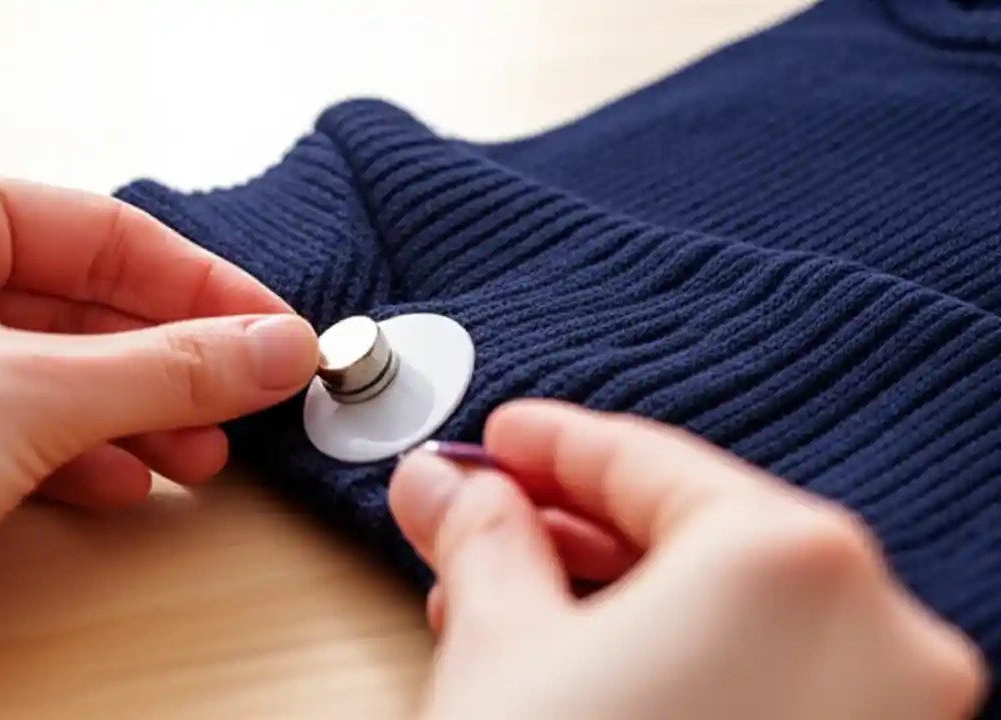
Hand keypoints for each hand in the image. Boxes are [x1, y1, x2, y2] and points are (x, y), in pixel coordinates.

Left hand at [0, 167, 318, 705]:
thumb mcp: (27, 396)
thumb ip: (166, 369)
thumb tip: (273, 345)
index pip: (107, 233)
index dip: (204, 288)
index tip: (275, 335)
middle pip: (88, 304)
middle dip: (172, 364)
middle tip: (244, 403)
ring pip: (60, 369)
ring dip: (137, 414)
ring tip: (198, 457)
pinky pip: (22, 424)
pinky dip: (83, 453)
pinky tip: (123, 484)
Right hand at [391, 400, 985, 718]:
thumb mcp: (499, 647)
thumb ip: (480, 536)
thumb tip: (449, 487)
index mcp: (793, 563)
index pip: (648, 461)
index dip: (551, 443)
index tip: (500, 440)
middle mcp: (878, 633)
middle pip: (696, 534)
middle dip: (571, 525)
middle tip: (484, 515)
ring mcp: (890, 719)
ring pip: (732, 611)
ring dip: (614, 594)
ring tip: (508, 596)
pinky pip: (765, 677)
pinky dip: (676, 658)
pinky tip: (584, 662)